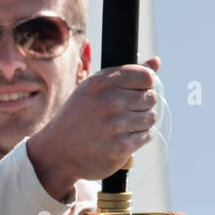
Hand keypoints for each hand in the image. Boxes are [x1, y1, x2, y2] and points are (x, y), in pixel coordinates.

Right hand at [27, 56, 159, 198]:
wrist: (57, 153)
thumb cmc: (78, 117)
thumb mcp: (94, 89)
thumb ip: (126, 73)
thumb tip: (156, 62)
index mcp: (102, 83)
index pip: (146, 77)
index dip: (144, 85)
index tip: (133, 93)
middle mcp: (109, 102)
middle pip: (150, 97)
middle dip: (141, 105)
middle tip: (123, 113)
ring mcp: (116, 126)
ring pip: (151, 117)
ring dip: (141, 122)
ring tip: (122, 126)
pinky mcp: (121, 147)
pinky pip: (146, 136)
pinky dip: (138, 138)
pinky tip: (122, 138)